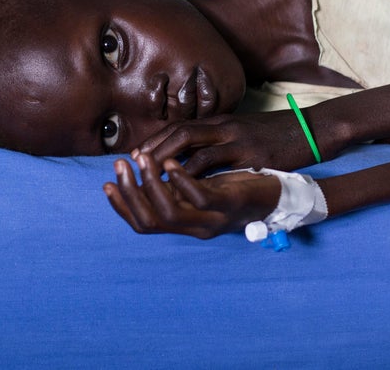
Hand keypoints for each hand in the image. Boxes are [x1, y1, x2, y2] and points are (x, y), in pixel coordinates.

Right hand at [103, 150, 280, 238]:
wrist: (282, 195)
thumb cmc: (242, 187)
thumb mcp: (205, 188)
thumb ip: (179, 188)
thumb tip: (148, 174)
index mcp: (188, 224)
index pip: (145, 224)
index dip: (123, 207)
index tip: (106, 185)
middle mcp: (197, 227)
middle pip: (151, 221)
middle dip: (129, 194)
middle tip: (118, 168)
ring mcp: (213, 218)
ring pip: (170, 212)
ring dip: (150, 185)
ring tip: (140, 161)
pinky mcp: (230, 204)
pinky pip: (199, 198)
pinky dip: (180, 180)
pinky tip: (170, 162)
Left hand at [136, 110, 324, 175]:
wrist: (311, 129)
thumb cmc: (275, 133)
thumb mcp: (243, 129)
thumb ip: (219, 138)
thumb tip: (193, 152)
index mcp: (222, 120)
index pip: (180, 126)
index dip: (156, 140)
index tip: (135, 154)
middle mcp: (226, 127)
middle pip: (182, 133)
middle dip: (156, 150)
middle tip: (135, 166)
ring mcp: (240, 141)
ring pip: (197, 150)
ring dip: (172, 167)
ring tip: (153, 182)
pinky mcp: (254, 156)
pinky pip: (221, 169)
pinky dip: (200, 178)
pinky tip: (186, 191)